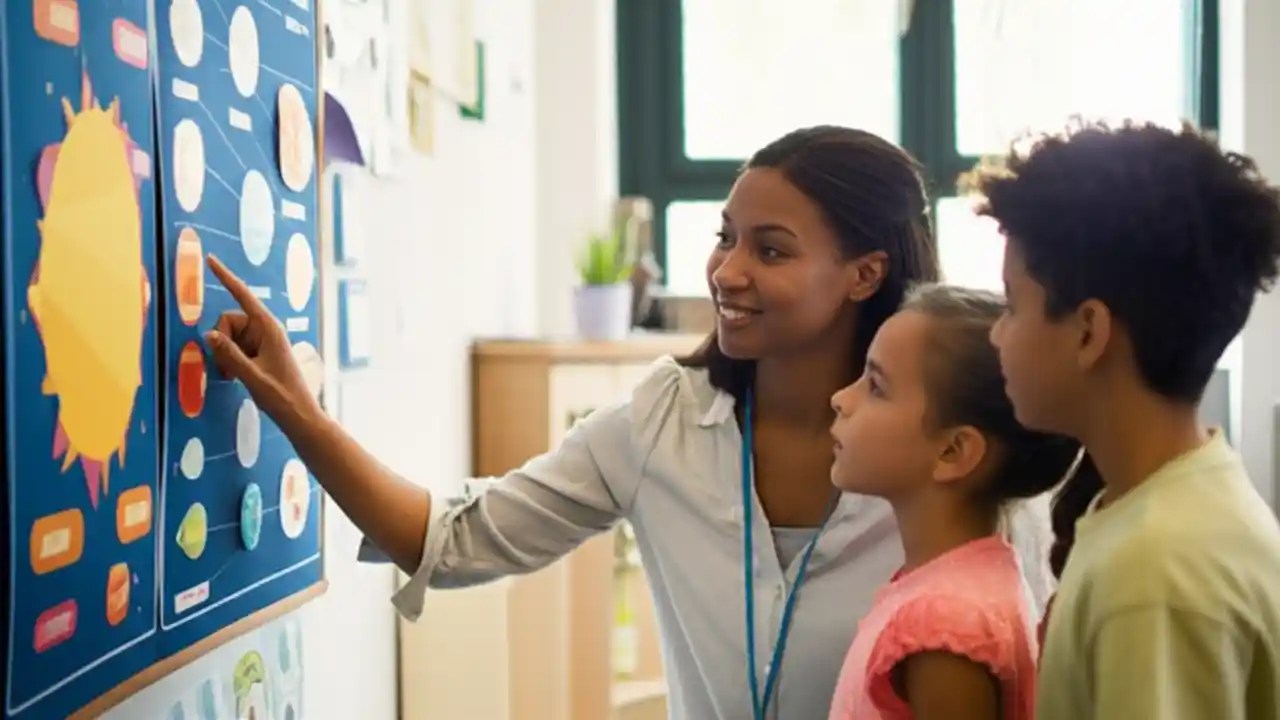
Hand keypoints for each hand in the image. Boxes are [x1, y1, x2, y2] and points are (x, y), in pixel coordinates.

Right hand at [204, 254, 320, 428]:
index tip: (210, 259)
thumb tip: (209, 334)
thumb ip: (229, 355)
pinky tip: (235, 377)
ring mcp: (262, 340)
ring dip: (225, 354)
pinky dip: (230, 360)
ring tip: (234, 376)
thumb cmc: (281, 396)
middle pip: (228, 320)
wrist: (299, 415)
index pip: (243, 295)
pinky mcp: (259, 352)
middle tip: (226, 368)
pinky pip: (234, 347)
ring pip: (228, 336)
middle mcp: (265, 329)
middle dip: (221, 340)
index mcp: (268, 328)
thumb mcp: (251, 376)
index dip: (225, 277)